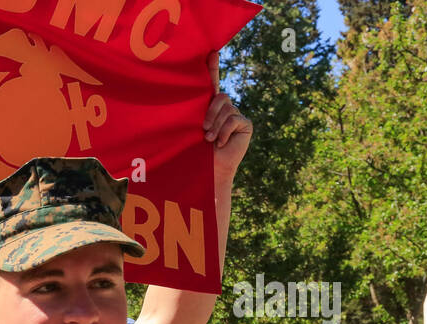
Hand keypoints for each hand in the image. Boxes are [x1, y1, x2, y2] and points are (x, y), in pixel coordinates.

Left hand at [204, 51, 251, 183]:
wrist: (208, 170)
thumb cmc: (194, 152)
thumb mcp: (191, 128)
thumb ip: (193, 113)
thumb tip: (181, 99)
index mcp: (207, 107)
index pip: (211, 82)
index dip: (212, 67)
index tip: (211, 51)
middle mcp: (223, 108)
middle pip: (219, 96)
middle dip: (209, 114)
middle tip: (202, 131)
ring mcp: (235, 115)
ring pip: (226, 109)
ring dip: (215, 126)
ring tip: (210, 140)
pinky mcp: (245, 123)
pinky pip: (233, 119)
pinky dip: (225, 132)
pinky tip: (222, 143)